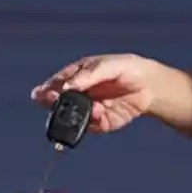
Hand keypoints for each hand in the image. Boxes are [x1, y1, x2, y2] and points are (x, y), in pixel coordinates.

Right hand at [30, 54, 157, 133]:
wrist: (149, 84)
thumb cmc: (126, 68)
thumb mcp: (106, 66)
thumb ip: (87, 76)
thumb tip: (66, 86)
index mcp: (76, 77)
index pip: (55, 84)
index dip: (47, 90)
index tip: (42, 94)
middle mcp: (79, 94)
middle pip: (58, 103)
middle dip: (53, 104)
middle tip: (54, 102)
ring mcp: (89, 110)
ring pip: (72, 118)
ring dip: (73, 116)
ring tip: (86, 106)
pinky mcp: (101, 122)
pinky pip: (91, 126)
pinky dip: (93, 122)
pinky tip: (99, 112)